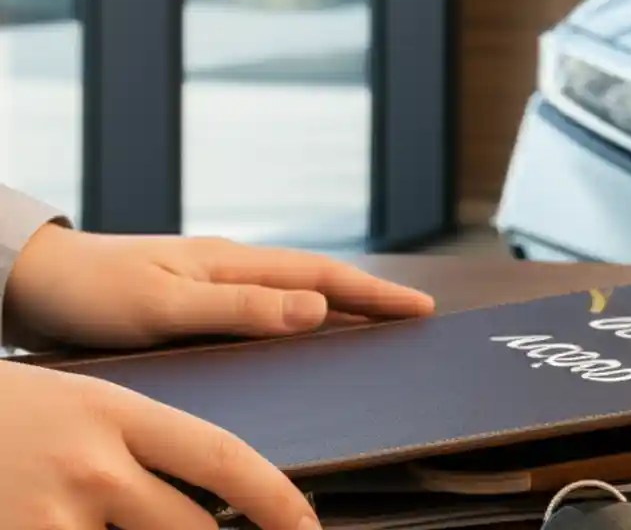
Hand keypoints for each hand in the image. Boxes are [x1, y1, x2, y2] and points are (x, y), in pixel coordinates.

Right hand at [0, 359, 320, 529]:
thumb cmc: (4, 412)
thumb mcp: (79, 404)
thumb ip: (143, 449)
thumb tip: (215, 499)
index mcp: (115, 413)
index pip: (224, 458)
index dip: (277, 500)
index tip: (309, 528)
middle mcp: (91, 466)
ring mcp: (48, 516)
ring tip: (120, 522)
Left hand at [3, 223, 434, 349]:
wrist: (31, 281)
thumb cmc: (89, 294)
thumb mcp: (163, 305)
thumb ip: (239, 309)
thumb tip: (318, 309)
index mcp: (231, 263)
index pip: (321, 277)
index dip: (374, 294)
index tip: (421, 309)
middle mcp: (229, 268)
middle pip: (317, 281)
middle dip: (370, 296)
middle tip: (414, 316)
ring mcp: (212, 282)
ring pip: (293, 294)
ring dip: (339, 307)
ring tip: (375, 326)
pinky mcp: (193, 301)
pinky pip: (265, 309)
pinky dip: (299, 319)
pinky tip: (301, 337)